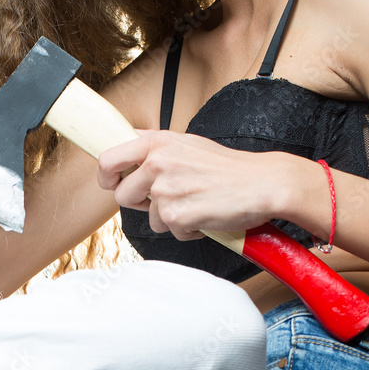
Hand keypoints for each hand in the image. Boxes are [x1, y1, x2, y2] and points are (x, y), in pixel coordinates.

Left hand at [96, 130, 289, 237]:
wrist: (262, 183)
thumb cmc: (228, 166)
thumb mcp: (187, 142)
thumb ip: (155, 142)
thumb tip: (127, 137)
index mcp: (156, 143)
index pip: (107, 160)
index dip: (105, 177)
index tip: (112, 183)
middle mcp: (158, 163)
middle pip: (122, 196)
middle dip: (141, 204)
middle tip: (167, 199)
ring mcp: (166, 190)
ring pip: (149, 218)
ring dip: (170, 218)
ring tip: (194, 204)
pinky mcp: (178, 215)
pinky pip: (171, 232)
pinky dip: (188, 230)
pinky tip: (204, 216)